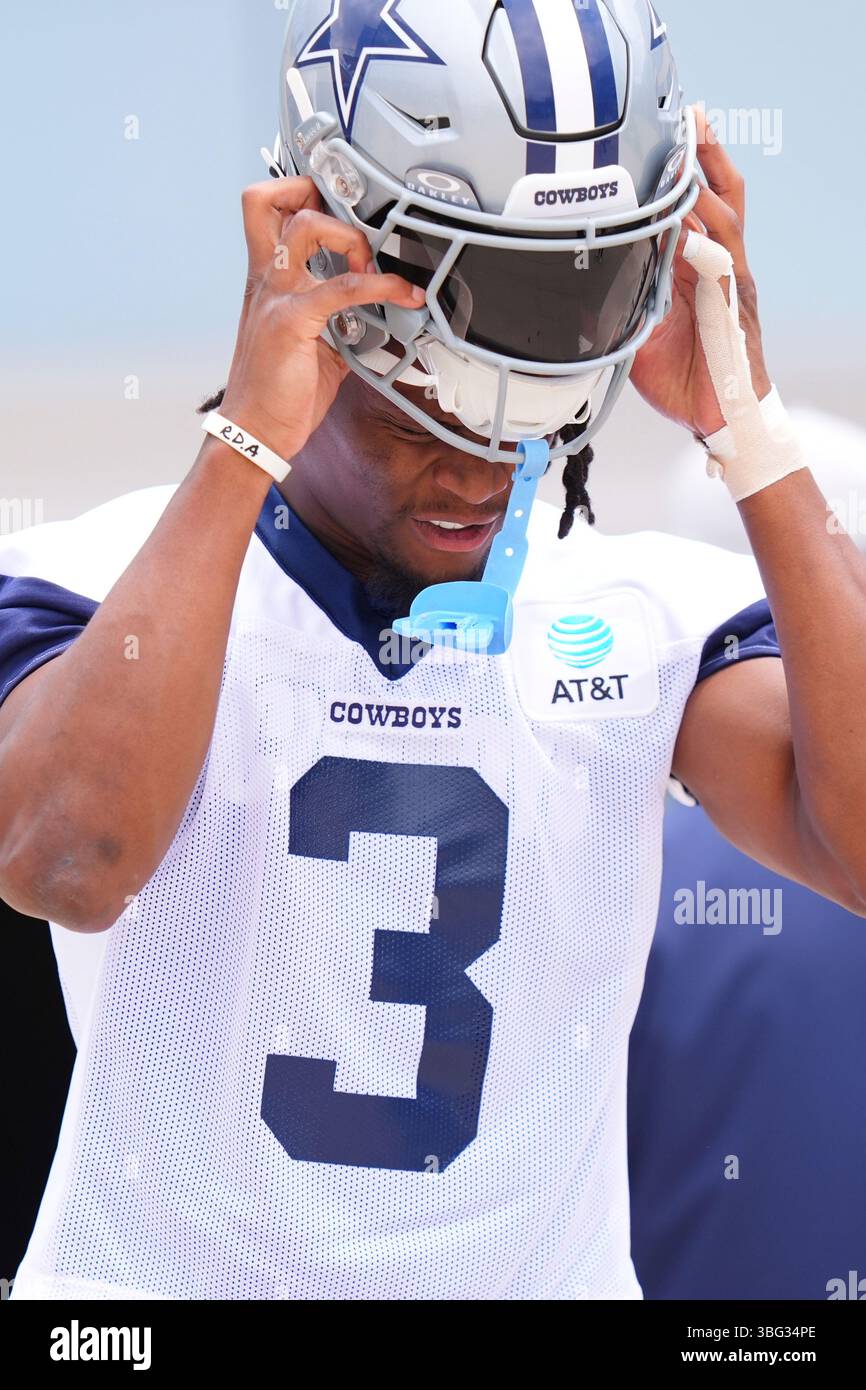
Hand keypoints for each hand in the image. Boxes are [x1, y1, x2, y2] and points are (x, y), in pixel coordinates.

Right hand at [219, 176, 423, 462]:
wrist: (256, 431)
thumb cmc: (280, 393)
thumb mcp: (313, 344)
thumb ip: (339, 319)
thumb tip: (378, 312)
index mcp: (267, 281)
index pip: (266, 212)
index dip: (300, 197)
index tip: (341, 215)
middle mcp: (265, 280)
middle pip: (266, 199)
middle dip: (312, 194)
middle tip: (350, 227)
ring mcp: (276, 296)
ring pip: (305, 225)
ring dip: (350, 236)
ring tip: (373, 266)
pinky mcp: (292, 321)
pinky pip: (343, 286)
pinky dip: (381, 285)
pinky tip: (403, 295)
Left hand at [630, 107, 771, 439]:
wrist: (717, 418)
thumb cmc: (680, 379)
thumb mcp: (636, 333)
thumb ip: (615, 304)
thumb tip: (575, 291)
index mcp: (698, 270)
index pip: (696, 210)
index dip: (687, 173)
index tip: (670, 137)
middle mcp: (720, 268)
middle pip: (720, 198)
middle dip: (706, 157)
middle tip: (691, 116)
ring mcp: (732, 283)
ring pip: (725, 218)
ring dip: (709, 181)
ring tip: (697, 144)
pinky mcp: (734, 305)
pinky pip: (723, 260)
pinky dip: (708, 236)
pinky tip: (693, 214)